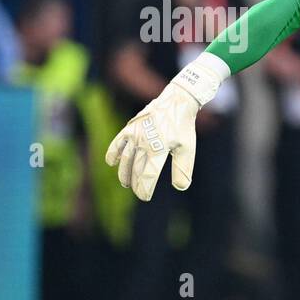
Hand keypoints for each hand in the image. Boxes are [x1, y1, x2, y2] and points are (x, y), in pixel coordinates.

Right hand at [104, 54, 227, 200]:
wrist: (176, 102)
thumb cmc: (183, 127)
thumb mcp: (187, 149)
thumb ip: (183, 169)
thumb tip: (180, 187)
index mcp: (159, 149)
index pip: (148, 175)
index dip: (145, 188)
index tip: (145, 197)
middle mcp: (144, 142)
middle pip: (135, 169)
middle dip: (136, 183)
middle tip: (138, 192)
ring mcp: (134, 135)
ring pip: (125, 159)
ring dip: (123, 173)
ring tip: (126, 183)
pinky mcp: (129, 128)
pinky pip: (118, 143)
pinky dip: (113, 153)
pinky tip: (111, 163)